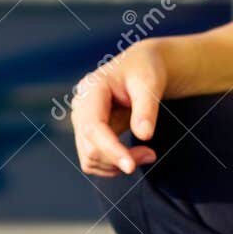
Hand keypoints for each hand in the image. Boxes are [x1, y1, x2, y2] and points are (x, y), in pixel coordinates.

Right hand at [70, 40, 165, 175]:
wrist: (140, 67)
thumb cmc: (144, 70)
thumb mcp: (150, 83)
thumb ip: (146, 109)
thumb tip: (144, 135)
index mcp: (91, 90)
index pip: (93, 127)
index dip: (110, 149)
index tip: (130, 166)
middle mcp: (80, 107)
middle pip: (90, 148)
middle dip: (120, 158)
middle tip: (151, 155)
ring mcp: (82, 122)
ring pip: (90, 159)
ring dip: (117, 165)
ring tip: (147, 153)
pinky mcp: (89, 134)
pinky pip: (96, 160)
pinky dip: (115, 164)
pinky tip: (135, 154)